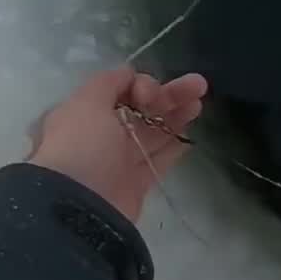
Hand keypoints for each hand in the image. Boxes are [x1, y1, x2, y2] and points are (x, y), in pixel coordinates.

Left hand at [28, 66, 207, 224]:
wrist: (81, 204)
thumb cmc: (82, 146)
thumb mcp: (87, 102)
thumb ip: (109, 82)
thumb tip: (129, 75)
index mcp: (83, 114)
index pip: (118, 90)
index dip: (139, 85)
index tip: (149, 92)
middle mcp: (99, 135)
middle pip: (139, 109)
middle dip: (167, 95)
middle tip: (197, 85)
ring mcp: (117, 161)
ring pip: (151, 132)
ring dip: (175, 115)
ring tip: (199, 102)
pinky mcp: (135, 184)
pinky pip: (157, 160)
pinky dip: (174, 145)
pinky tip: (191, 132)